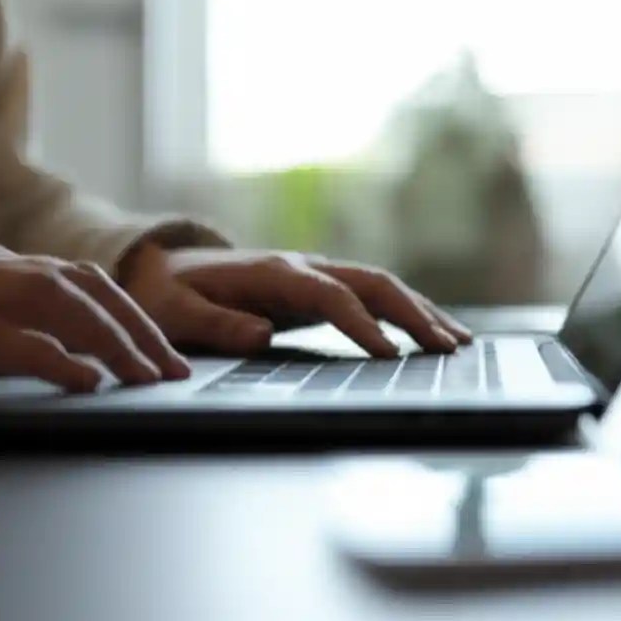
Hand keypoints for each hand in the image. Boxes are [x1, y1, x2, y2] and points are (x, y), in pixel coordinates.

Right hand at [0, 237, 189, 400]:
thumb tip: (45, 354)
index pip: (73, 277)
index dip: (129, 312)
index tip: (165, 352)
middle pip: (77, 283)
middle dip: (136, 326)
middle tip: (174, 372)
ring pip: (48, 299)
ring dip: (107, 339)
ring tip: (145, 378)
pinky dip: (43, 354)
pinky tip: (78, 379)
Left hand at [119, 245, 472, 356]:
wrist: (161, 268)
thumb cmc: (168, 295)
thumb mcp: (176, 313)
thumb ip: (215, 324)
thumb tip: (261, 334)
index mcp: (272, 273)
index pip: (329, 295)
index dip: (360, 323)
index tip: (388, 353)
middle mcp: (302, 267)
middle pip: (371, 282)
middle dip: (412, 313)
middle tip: (447, 348)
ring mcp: (314, 275)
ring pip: (380, 285)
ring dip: (420, 310)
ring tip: (459, 343)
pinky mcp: (318, 289)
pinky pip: (371, 296)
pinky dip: (405, 312)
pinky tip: (431, 335)